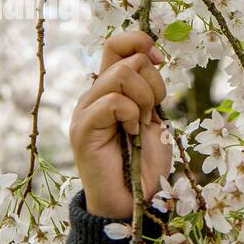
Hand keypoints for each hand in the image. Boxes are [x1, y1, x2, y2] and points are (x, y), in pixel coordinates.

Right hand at [69, 31, 168, 218]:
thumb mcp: (153, 118)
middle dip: (154, 84)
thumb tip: (151, 55)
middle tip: (151, 115)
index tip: (160, 61)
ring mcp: (85, 110)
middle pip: (127, 58)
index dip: (140, 42)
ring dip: (145, 101)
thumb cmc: (144, 163)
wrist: (133, 201)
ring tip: (140, 127)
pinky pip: (114, 102)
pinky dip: (132, 116)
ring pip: (122, 75)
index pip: (116, 45)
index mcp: (109, 90)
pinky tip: (131, 135)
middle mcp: (93, 95)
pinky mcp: (82, 128)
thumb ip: (148, 89)